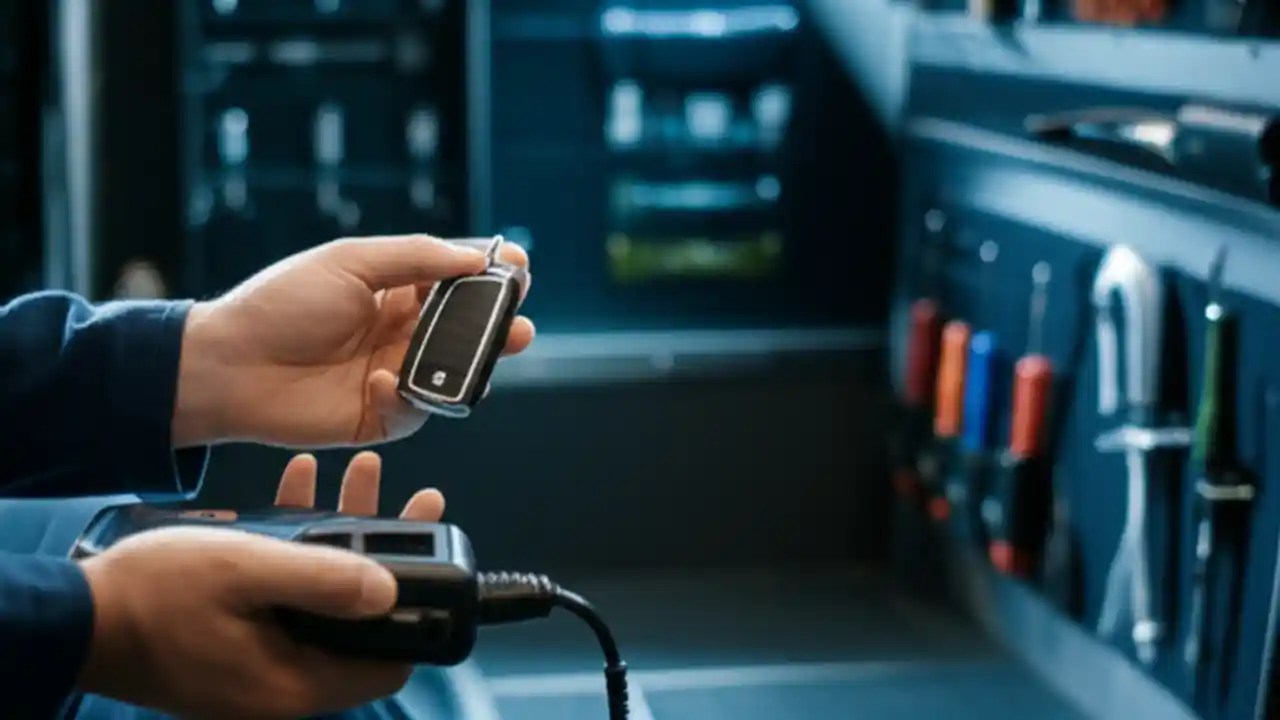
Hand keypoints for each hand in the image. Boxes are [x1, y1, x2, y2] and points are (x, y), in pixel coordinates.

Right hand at [78, 453, 444, 719]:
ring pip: (327, 599)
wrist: (75, 614)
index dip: (419, 608)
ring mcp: (263, 663)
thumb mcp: (247, 572)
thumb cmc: (157, 594)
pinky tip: (302, 489)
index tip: (434, 549)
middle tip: (412, 494)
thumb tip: (393, 589)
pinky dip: (301, 548)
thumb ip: (325, 580)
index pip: (389, 661)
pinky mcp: (241, 642)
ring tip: (363, 474)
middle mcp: (288, 682)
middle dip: (389, 550)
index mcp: (299, 682)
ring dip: (346, 535)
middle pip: (363, 620)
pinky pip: (288, 597)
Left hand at [173, 235, 534, 448]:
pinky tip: (380, 381)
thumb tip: (476, 258)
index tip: (518, 268)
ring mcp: (395, 375)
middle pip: (469, 330)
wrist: (228, 366)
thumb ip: (415, 258)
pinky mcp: (381, 417)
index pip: (458, 280)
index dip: (491, 274)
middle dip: (501, 326)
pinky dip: (407, 396)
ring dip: (477, 366)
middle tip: (521, 325)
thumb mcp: (349, 261)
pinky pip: (416, 409)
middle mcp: (401, 332)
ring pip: (454, 374)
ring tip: (493, 355)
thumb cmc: (280, 304)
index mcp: (395, 289)